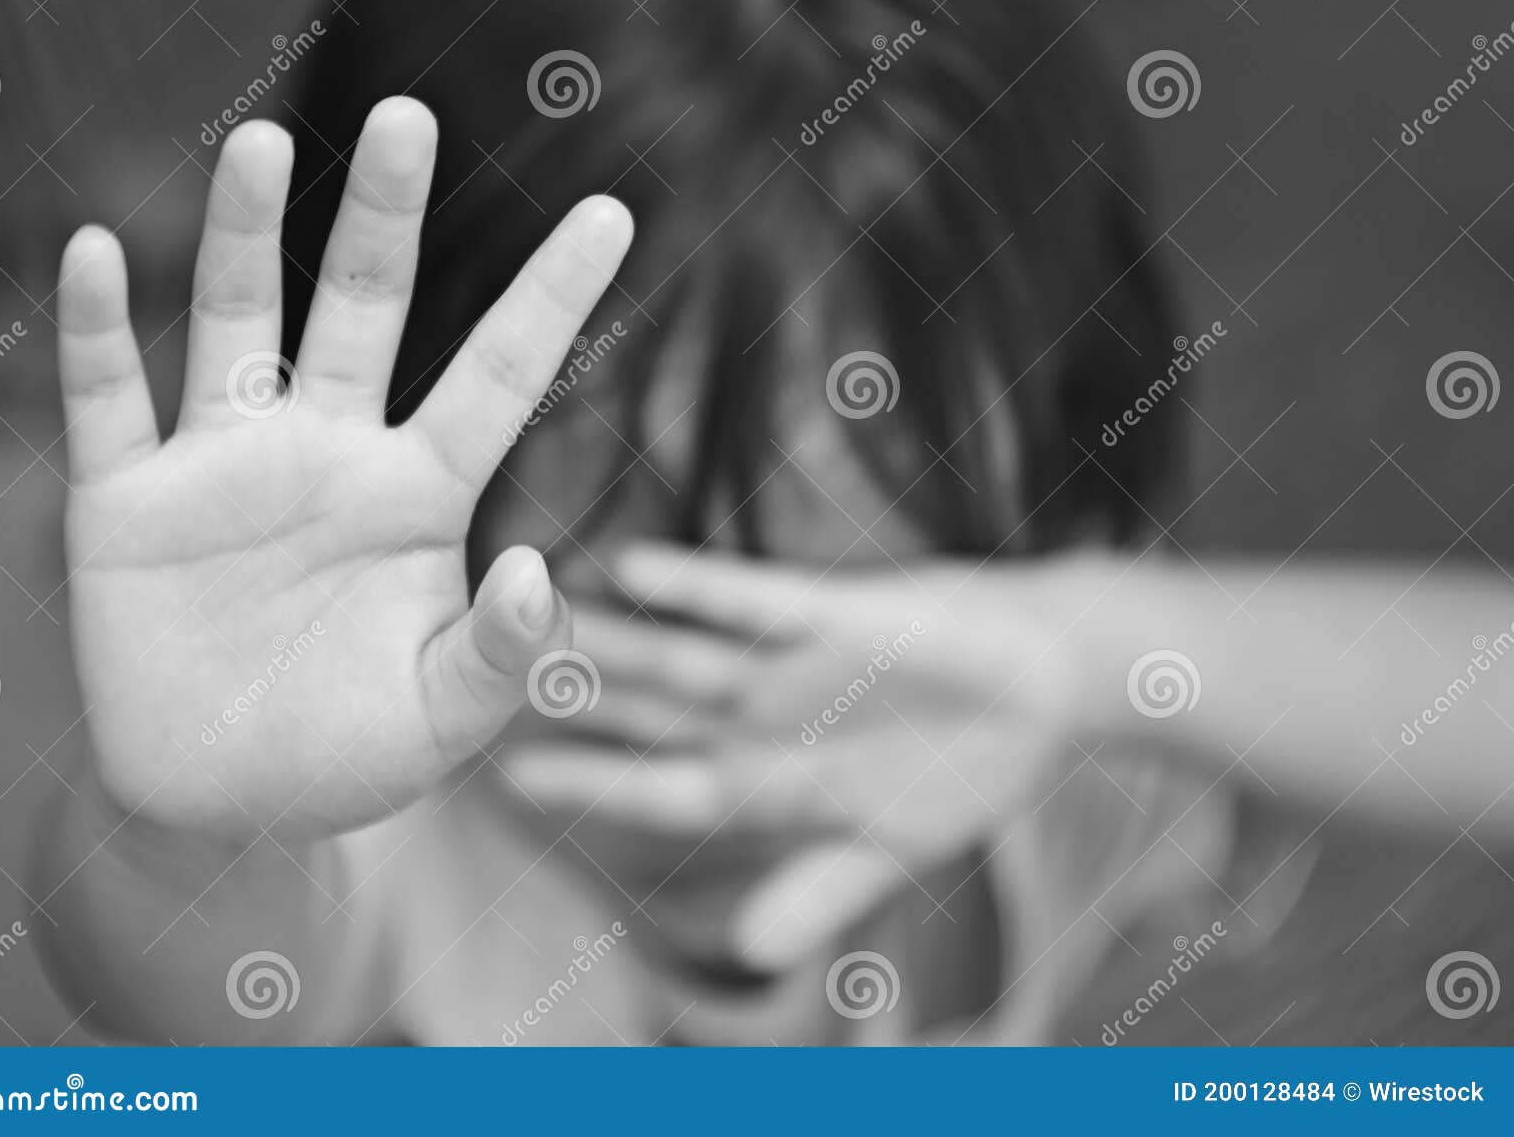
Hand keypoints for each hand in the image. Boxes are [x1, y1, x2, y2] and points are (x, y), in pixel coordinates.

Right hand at [57, 98, 631, 840]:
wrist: (224, 803)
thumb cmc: (351, 756)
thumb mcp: (444, 720)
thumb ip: (500, 656)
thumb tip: (540, 573)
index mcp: (420, 495)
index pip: (499, 373)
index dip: (553, 296)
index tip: (614, 214)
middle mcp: (329, 454)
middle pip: (363, 309)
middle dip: (382, 217)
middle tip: (407, 118)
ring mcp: (226, 466)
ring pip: (236, 321)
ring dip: (243, 234)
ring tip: (260, 145)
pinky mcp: (127, 504)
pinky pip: (109, 400)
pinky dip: (98, 332)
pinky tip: (97, 254)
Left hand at [499, 542, 1081, 967]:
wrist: (1042, 686)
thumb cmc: (960, 771)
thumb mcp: (895, 846)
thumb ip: (823, 892)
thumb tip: (754, 958)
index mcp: (769, 783)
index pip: (659, 787)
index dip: (589, 783)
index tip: (510, 778)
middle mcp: (760, 720)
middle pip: (647, 713)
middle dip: (574, 700)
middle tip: (484, 679)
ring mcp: (790, 665)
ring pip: (681, 653)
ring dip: (611, 638)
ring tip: (532, 613)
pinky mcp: (833, 611)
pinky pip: (751, 600)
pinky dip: (696, 587)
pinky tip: (630, 567)